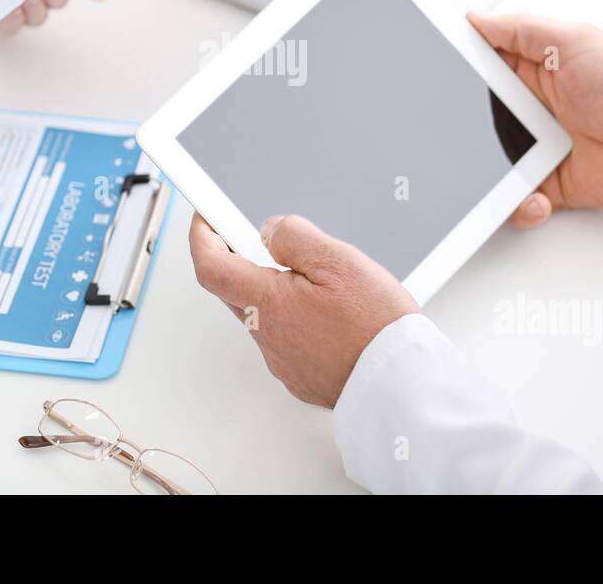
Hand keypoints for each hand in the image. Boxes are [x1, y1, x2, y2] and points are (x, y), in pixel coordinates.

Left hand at [189, 213, 417, 407]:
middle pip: (235, 291)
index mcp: (267, 303)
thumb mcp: (338, 261)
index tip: (205, 219)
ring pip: (264, 316)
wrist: (401, 384)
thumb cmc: (375, 327)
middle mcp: (268, 336)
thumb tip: (269, 230)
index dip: (202, 238)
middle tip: (258, 237)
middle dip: (238, 260)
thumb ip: (295, 238)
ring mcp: (284, 361)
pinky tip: (328, 311)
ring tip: (315, 276)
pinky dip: (297, 319)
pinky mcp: (302, 377)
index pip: (211, 267)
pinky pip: (287, 339)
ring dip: (276, 292)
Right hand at [468, 12, 602, 228]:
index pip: (478, 67)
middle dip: (461, 128)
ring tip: (505, 171)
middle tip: (469, 132)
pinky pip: (513, 198)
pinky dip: (519, 203)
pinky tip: (535, 195)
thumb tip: (474, 19)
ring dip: (486, 173)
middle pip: (472, 118)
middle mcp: (525, 109)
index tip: (440, 73)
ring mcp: (531, 147)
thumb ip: (520, 29)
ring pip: (485, 162)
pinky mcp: (543, 183)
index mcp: (528, 70)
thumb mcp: (573, 40)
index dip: (456, 70)